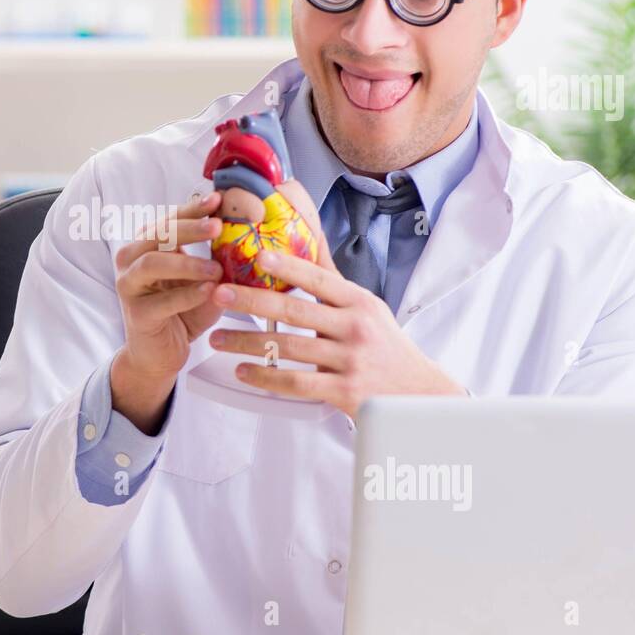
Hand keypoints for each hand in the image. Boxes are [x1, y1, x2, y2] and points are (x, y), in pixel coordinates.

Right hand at [111, 191, 225, 432]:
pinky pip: (161, 301)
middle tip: (217, 226)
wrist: (160, 354)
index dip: (193, 208)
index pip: (170, 219)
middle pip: (158, 234)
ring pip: (152, 263)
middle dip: (189, 228)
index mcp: (148, 245)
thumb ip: (217, 257)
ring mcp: (129, 286)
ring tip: (216, 267)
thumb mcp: (204, 279)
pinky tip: (208, 291)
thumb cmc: (183, 311)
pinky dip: (186, 294)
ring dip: (187, 263)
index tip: (218, 199)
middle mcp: (132, 260)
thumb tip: (248, 232)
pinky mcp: (136, 315)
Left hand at [208, 248, 465, 419]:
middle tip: (219, 294)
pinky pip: (296, 382)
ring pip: (288, 347)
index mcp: (359, 303)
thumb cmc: (385, 347)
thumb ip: (334, 283)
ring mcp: (349, 360)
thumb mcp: (367, 308)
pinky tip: (243, 371)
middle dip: (251, 301)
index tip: (258, 256)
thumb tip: (308, 239)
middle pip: (294, 310)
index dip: (288, 267)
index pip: (319, 279)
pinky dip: (265, 376)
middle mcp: (355, 327)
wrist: (417, 396)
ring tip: (217, 339)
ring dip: (247, 342)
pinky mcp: (343, 391)